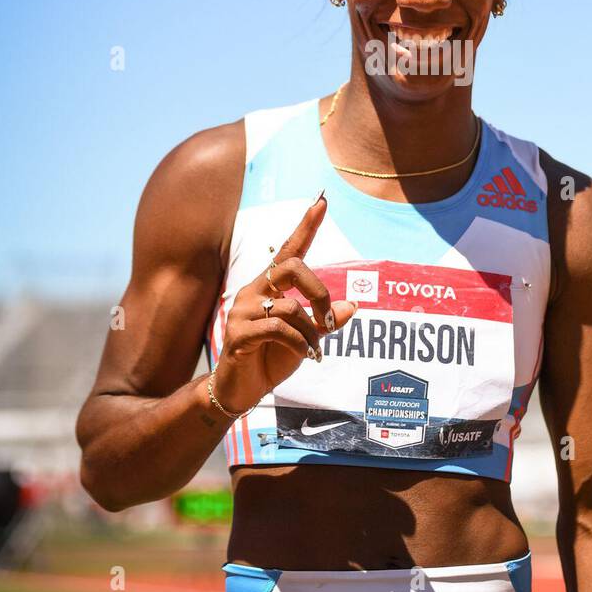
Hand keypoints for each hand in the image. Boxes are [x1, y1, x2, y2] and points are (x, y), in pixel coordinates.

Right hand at [211, 192, 355, 413]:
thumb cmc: (271, 359)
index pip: (289, 250)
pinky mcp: (238, 334)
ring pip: (290, 307)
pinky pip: (277, 329)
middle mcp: (254, 291)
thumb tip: (353, 306)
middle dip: (319, 291)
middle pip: (291, 267)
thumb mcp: (307, 338)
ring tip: (312, 349)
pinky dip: (299, 343)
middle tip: (328, 319)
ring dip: (311, 332)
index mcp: (270, 286)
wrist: (241, 390)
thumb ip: (325, 321)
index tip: (322, 201)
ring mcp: (243, 311)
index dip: (306, 226)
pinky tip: (304, 355)